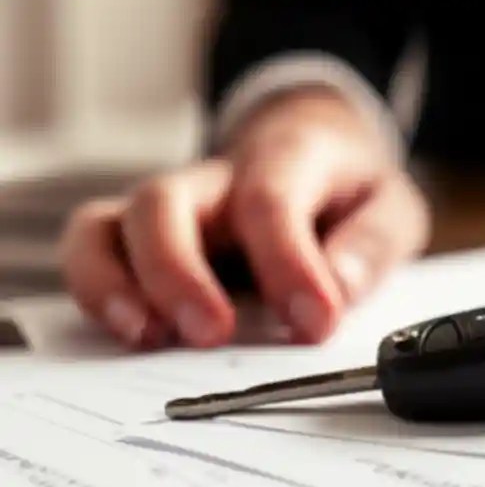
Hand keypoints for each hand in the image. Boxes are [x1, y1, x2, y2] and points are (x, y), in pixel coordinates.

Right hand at [58, 88, 430, 348]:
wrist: (314, 149)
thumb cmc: (348, 189)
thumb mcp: (389, 207)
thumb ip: (370, 246)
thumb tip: (339, 289)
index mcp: (284, 159)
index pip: (270, 200)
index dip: (288, 264)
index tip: (314, 321)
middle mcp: (213, 179)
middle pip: (163, 202)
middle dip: (177, 272)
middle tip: (212, 334)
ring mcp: (171, 209)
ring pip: (106, 224)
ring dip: (113, 284)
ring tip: (146, 337)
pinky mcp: (144, 240)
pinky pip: (93, 252)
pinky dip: (97, 293)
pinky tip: (132, 335)